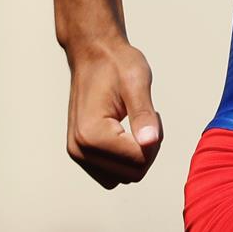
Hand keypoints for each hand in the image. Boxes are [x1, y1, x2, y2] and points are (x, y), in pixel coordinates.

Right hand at [63, 38, 163, 188]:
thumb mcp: (136, 82)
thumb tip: (150, 142)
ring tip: (135, 123)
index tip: (152, 114)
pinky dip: (125, 158)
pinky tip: (126, 131)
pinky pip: (112, 172)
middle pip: (132, 174)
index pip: (139, 161)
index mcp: (91, 134)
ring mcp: (77, 153)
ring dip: (137, 156)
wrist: (93, 54)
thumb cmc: (115, 64)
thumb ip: (143, 114)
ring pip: (123, 177)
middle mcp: (79, 149)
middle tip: (147, 118)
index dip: (155, 140)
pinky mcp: (81, 153)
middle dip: (147, 149)